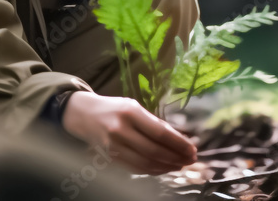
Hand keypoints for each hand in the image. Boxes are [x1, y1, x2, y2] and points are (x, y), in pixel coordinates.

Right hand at [61, 91, 196, 174]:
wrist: (84, 114)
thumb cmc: (114, 108)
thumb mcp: (134, 106)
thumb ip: (154, 122)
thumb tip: (179, 138)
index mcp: (130, 112)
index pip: (160, 132)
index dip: (179, 144)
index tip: (192, 149)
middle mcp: (121, 129)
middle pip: (154, 150)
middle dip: (176, 157)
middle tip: (190, 160)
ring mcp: (114, 146)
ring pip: (146, 163)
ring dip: (167, 167)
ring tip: (180, 165)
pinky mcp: (111, 157)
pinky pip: (136, 168)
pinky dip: (153, 170)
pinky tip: (164, 168)